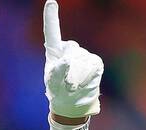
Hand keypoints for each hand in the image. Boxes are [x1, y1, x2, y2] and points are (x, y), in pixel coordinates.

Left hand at [42, 1, 103, 119]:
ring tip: (72, 86)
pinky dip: (86, 78)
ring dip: (76, 78)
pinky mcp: (95, 62)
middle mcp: (70, 49)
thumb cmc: (58, 91)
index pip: (52, 31)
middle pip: (71, 51)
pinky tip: (83, 83)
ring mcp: (84, 54)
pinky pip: (91, 67)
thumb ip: (57, 71)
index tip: (50, 1)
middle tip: (65, 84)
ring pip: (81, 61)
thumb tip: (68, 60)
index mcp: (55, 51)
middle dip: (68, 70)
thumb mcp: (52, 84)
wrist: (73, 104)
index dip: (51, 16)